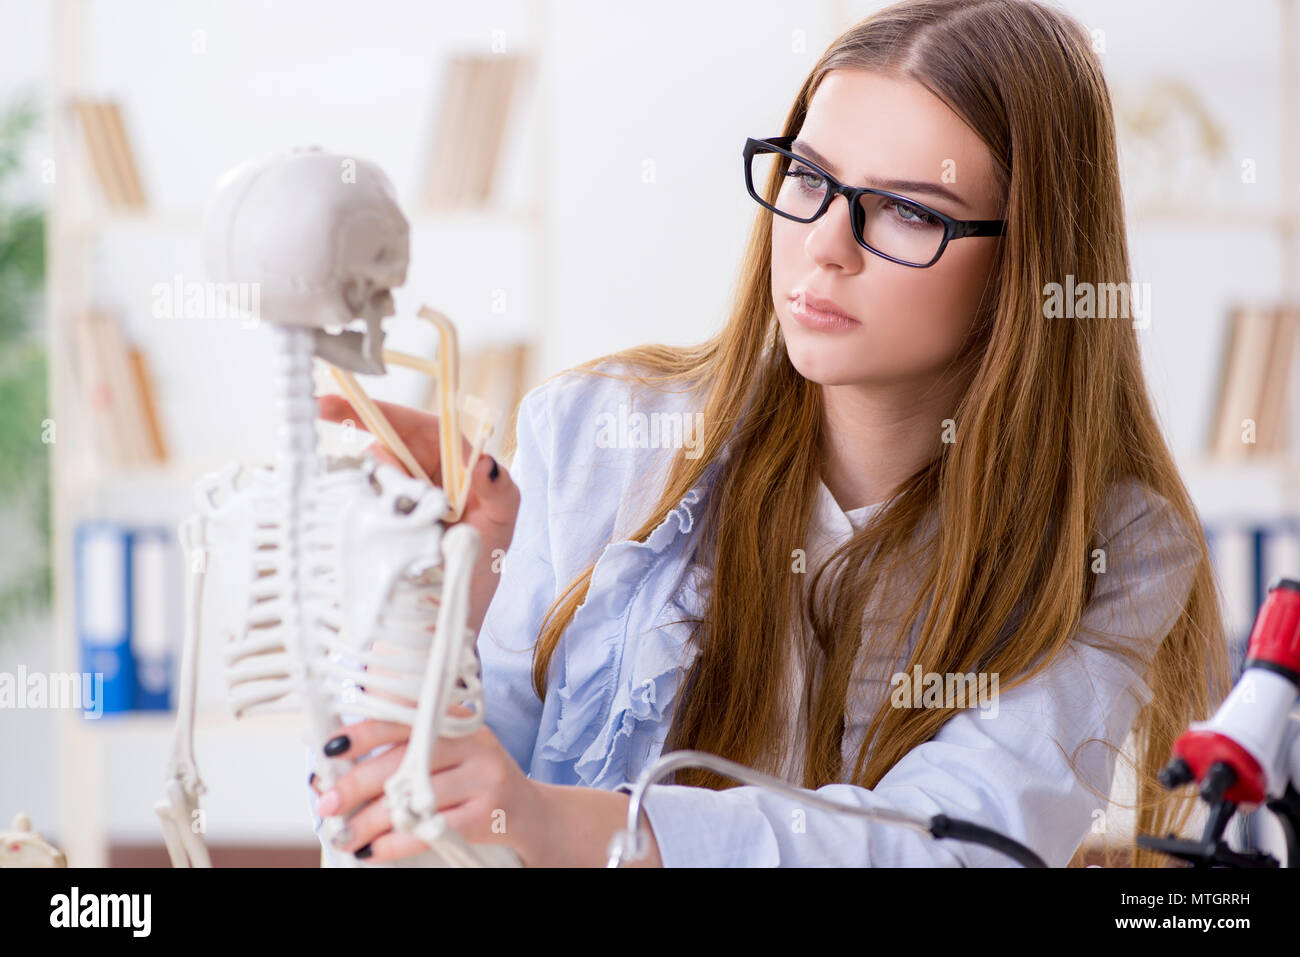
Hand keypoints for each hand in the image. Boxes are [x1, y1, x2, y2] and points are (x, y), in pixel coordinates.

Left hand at [311, 705, 550, 864]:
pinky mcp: (490, 813)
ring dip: (371, 821)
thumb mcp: (452, 753)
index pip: (405, 717)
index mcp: (458, 721)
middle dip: (357, 784)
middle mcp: (474, 742)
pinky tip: (375, 850)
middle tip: (326, 804)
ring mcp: (485, 776)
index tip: (329, 749)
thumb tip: (340, 768)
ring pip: (416, 797)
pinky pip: (433, 829)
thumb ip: (409, 750)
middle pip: (406, 759)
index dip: (364, 732)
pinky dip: (397, 843)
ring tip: (346, 836)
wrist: (532, 814)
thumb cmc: (476, 782)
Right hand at [317, 393, 519, 632]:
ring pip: (367, 477)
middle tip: (394, 498)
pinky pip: (356, 505)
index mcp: (453, 462)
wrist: (450, 618)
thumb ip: (500, 491)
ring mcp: (394, 498)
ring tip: (412, 532)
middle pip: (385, 447)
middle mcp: (420, 473)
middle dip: (380, 463)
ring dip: (377, 496)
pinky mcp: (373, 523)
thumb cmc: (480, 566)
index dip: (381, 411)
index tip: (336, 403)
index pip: (416, 425)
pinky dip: (362, 513)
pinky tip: (383, 538)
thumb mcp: (499, 526)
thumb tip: (486, 463)